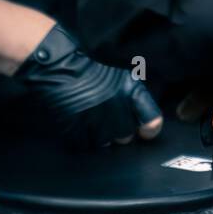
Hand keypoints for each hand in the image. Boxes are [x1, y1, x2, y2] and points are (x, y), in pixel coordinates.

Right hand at [14, 23, 163, 147]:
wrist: (59, 68)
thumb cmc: (91, 71)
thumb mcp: (122, 79)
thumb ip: (135, 100)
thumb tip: (145, 124)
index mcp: (132, 92)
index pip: (152, 122)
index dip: (149, 129)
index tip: (144, 131)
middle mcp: (118, 108)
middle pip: (126, 135)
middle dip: (118, 131)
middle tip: (105, 118)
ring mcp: (97, 121)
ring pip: (105, 143)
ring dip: (98, 136)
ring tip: (89, 119)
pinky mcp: (77, 130)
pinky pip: (85, 145)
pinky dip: (81, 138)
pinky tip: (78, 124)